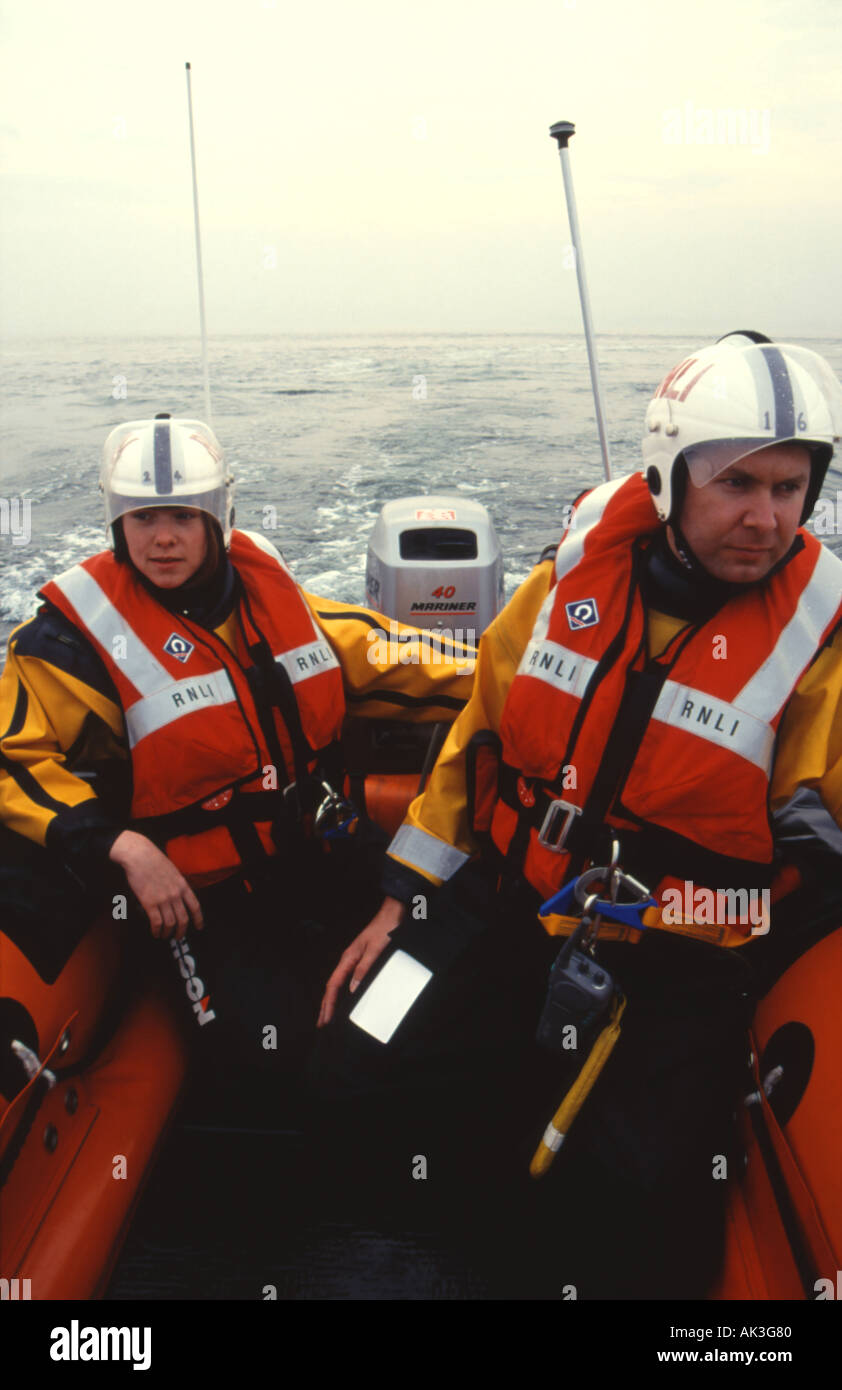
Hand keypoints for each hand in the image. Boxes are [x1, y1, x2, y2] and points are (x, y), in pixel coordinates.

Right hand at [109, 830, 203, 938]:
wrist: (139, 856)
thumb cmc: (154, 860)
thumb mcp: (173, 871)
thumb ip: (177, 885)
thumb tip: (179, 897)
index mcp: (183, 885)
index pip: (195, 906)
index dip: (198, 919)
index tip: (199, 927)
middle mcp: (175, 894)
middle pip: (184, 919)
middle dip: (182, 931)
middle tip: (178, 936)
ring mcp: (163, 899)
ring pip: (170, 923)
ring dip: (167, 933)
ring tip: (164, 936)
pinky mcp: (149, 903)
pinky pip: (156, 922)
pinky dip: (156, 930)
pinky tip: (155, 932)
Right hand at [317, 895, 405, 1026]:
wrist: (392, 913)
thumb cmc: (385, 928)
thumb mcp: (376, 949)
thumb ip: (364, 968)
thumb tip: (352, 988)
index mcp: (348, 958)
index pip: (333, 985)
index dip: (328, 1003)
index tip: (325, 1018)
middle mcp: (348, 959)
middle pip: (332, 986)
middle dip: (325, 1005)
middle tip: (321, 1024)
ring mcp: (353, 959)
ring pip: (338, 984)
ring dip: (332, 1000)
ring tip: (327, 1015)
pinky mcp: (360, 959)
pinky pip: (346, 979)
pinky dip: (341, 992)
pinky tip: (343, 999)